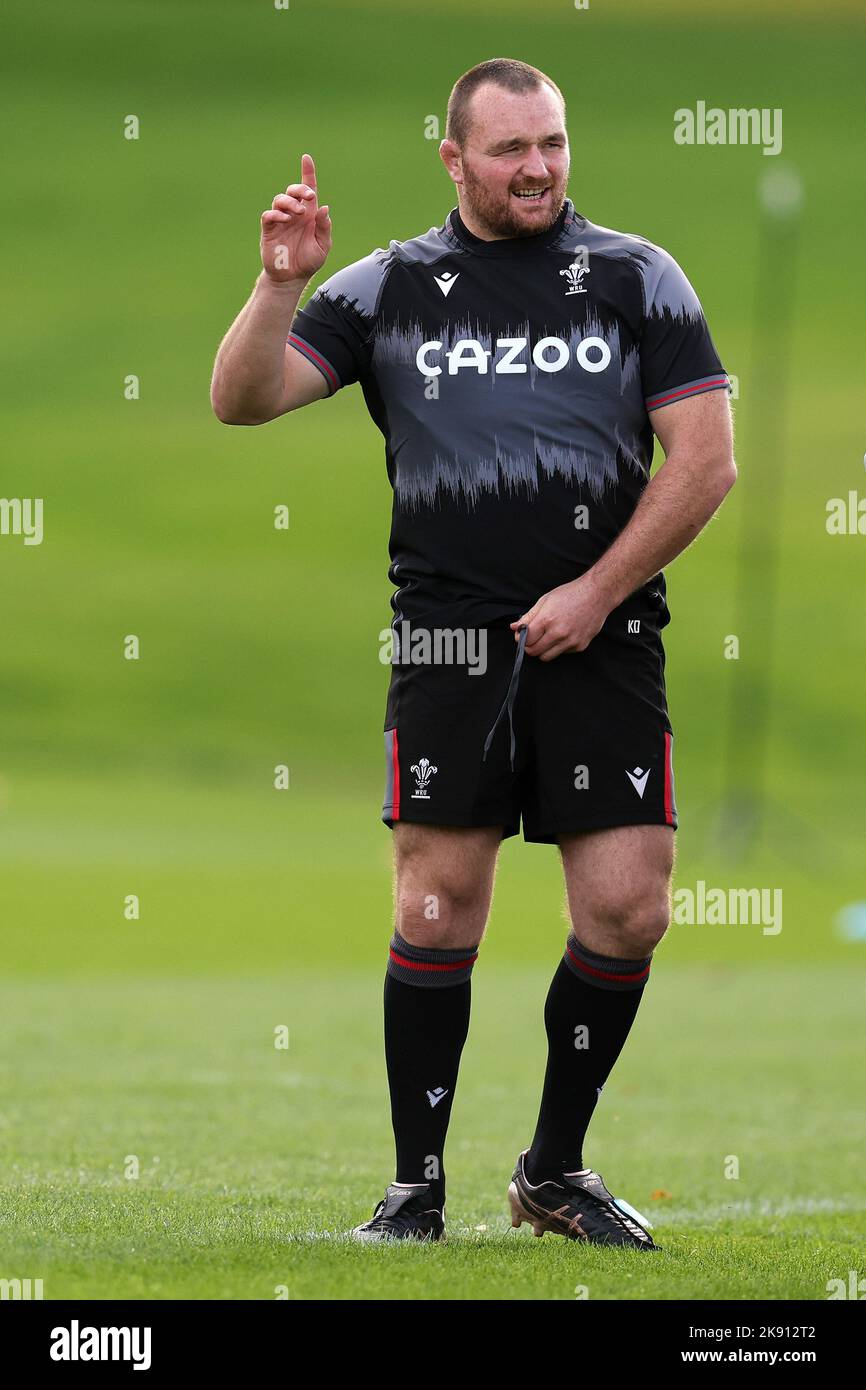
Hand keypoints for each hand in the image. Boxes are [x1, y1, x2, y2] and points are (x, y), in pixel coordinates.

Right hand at [260, 154, 331, 284]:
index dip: (307, 173)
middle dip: (300, 189)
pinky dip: (277, 214)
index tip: (306, 158)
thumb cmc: (308, 261)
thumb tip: (324, 208)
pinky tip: (286, 219)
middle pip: (293, 191)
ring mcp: (281, 220)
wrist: (293, 278)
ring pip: (280, 199)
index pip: (308, 189)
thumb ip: (324, 227)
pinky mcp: (269, 229)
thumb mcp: (323, 245)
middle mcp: (294, 213)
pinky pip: (269, 215)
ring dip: (290, 202)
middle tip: (309, 197)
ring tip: (298, 213)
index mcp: (309, 214)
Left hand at [510, 573, 610, 660]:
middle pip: (534, 651)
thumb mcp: (546, 600)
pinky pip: (562, 653)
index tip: (522, 635)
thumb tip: (515, 627)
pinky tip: (563, 635)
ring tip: (546, 637)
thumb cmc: (571, 594)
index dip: (520, 638)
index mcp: (547, 619)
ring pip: (546, 657)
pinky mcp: (580, 646)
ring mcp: (570, 641)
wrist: (597, 594)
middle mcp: (559, 633)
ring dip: (542, 650)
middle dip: (529, 646)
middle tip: (533, 637)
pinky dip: (558, 647)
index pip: (526, 639)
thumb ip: (529, 616)